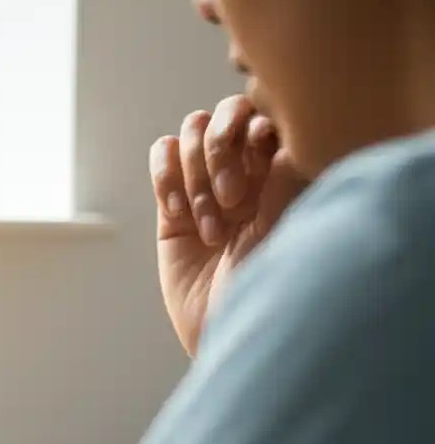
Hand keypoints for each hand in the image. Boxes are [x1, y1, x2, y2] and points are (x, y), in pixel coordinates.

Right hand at [151, 94, 307, 355]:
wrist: (224, 329)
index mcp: (282, 170)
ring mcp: (205, 183)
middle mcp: (246, 169)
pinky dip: (166, 175)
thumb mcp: (280, 233)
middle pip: (225, 113)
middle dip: (221, 150)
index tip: (260, 176)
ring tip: (209, 223)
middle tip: (233, 199)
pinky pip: (162, 156)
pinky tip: (179, 213)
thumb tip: (279, 131)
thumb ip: (281, 179)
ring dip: (195, 170)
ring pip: (191, 129)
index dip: (254, 131)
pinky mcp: (171, 202)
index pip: (266, 113)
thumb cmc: (264, 287)